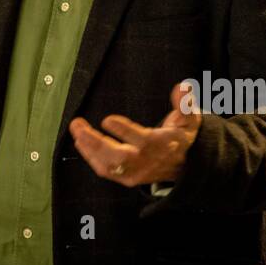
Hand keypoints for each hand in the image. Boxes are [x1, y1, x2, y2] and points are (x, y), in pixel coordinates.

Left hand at [68, 81, 201, 187]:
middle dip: (96, 142)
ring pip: (109, 166)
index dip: (123, 130)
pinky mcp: (128, 178)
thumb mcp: (189, 118)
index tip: (107, 120)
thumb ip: (184, 103)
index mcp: (161, 145)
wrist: (185, 166)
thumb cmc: (182, 136)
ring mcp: (136, 172)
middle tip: (79, 126)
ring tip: (77, 133)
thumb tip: (182, 86)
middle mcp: (146, 161)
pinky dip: (92, 159)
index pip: (141, 140)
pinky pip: (107, 171)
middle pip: (119, 157)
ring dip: (89, 150)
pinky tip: (81, 143)